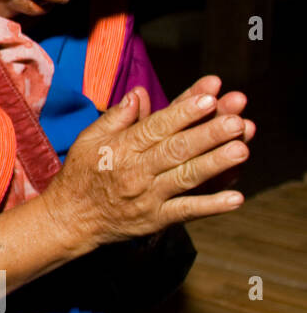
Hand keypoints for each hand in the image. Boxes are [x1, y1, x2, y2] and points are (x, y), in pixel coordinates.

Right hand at [41, 74, 248, 251]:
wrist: (70, 218)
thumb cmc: (82, 173)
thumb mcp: (89, 139)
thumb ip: (117, 117)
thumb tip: (140, 92)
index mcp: (121, 147)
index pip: (156, 126)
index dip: (184, 111)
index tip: (209, 97)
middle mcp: (136, 170)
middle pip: (176, 149)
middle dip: (208, 134)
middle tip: (236, 121)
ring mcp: (148, 196)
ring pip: (185, 177)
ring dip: (216, 164)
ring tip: (242, 149)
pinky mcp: (156, 219)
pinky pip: (186, 211)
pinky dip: (211, 205)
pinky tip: (236, 198)